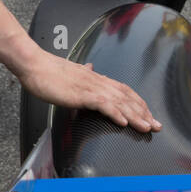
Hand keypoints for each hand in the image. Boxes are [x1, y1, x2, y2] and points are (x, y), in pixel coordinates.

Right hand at [18, 51, 161, 132]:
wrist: (34, 64)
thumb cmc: (49, 70)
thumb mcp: (72, 72)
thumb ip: (84, 73)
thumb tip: (91, 67)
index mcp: (97, 79)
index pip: (125, 91)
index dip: (139, 104)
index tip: (149, 115)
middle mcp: (98, 82)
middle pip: (127, 98)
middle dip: (144, 113)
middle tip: (156, 126)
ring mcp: (90, 87)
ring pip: (119, 102)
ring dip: (135, 115)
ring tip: (147, 127)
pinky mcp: (80, 94)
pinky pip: (102, 103)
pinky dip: (114, 112)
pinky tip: (123, 121)